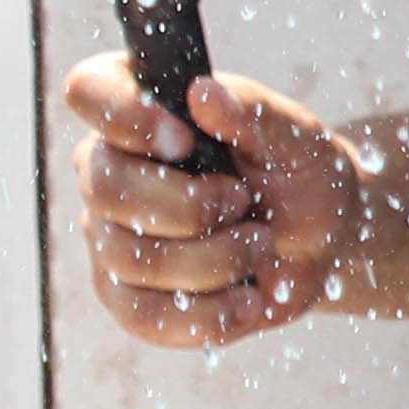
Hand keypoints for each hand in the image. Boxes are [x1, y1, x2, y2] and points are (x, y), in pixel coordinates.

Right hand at [62, 52, 360, 348]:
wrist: (319, 242)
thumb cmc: (298, 174)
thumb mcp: (294, 137)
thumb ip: (251, 112)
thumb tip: (203, 92)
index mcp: (138, 111)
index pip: (89, 92)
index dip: (123, 116)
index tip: (185, 141)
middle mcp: (108, 168)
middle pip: (106, 189)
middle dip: (191, 208)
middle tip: (243, 202)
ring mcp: (110, 235)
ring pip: (132, 259)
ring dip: (215, 262)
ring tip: (260, 248)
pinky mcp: (127, 296)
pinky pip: (146, 316)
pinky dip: (210, 314)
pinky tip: (249, 299)